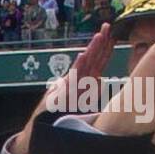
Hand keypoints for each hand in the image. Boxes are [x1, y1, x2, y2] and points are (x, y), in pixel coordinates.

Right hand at [10, 22, 115, 153]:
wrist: (42, 127)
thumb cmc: (60, 114)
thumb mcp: (78, 101)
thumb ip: (89, 90)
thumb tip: (100, 80)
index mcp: (83, 81)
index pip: (97, 62)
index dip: (105, 49)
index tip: (112, 34)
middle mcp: (77, 80)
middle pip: (92, 59)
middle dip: (100, 43)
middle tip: (107, 26)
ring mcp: (70, 85)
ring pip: (84, 65)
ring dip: (92, 50)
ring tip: (99, 36)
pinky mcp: (63, 92)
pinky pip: (73, 78)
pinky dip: (78, 66)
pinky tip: (83, 56)